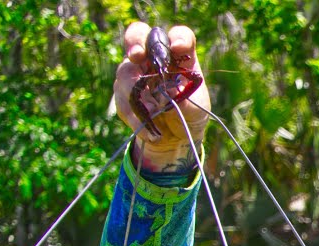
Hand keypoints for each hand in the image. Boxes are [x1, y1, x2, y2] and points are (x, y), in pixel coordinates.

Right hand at [114, 22, 209, 172]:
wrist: (177, 138)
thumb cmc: (191, 116)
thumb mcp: (196, 111)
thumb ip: (186, 101)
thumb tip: (168, 95)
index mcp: (180, 57)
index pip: (179, 36)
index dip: (178, 37)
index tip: (178, 47)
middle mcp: (155, 58)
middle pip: (139, 35)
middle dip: (135, 42)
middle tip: (137, 55)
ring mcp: (136, 72)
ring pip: (126, 71)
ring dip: (136, 92)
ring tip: (154, 113)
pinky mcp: (124, 92)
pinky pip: (122, 99)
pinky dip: (134, 115)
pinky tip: (150, 132)